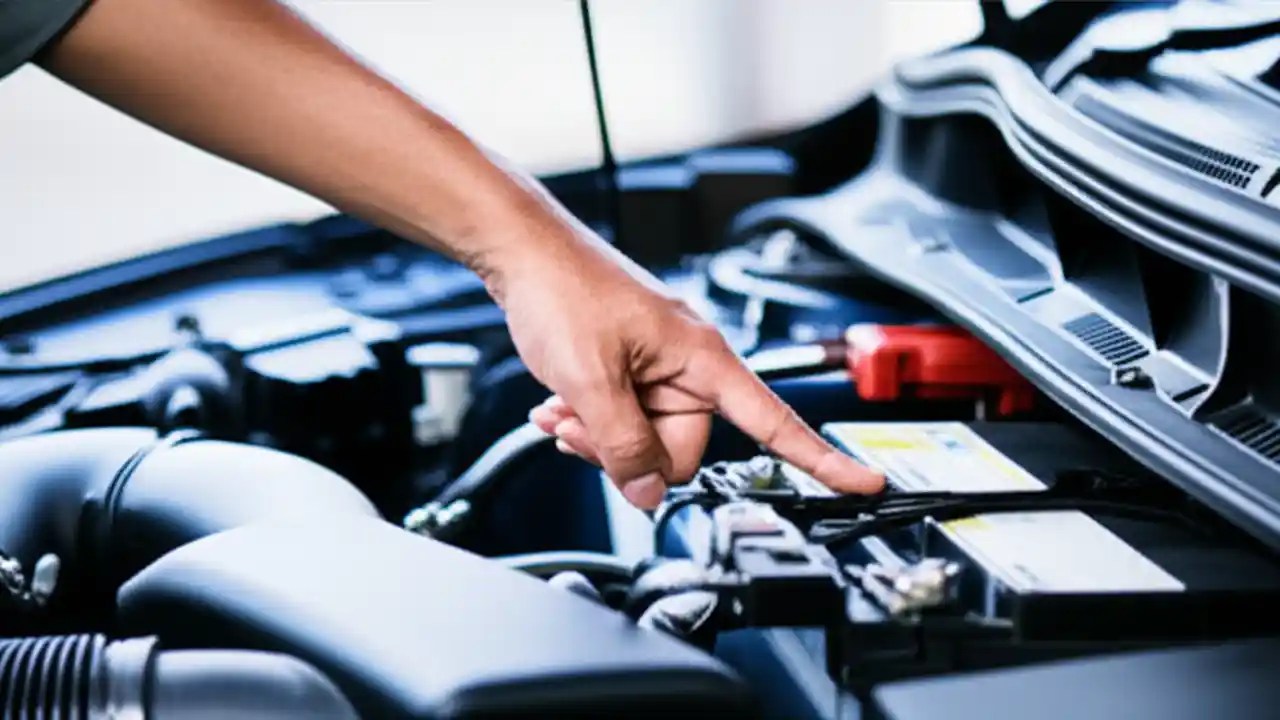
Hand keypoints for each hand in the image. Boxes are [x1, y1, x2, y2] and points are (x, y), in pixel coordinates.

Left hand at [492, 223, 884, 509]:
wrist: (524, 253)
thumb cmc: (563, 289)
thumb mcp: (591, 379)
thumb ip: (623, 445)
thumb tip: (647, 494)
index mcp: (703, 359)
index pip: (775, 421)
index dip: (820, 458)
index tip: (862, 481)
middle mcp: (689, 365)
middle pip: (682, 450)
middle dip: (627, 451)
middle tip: (583, 425)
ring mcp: (659, 369)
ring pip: (645, 441)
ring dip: (599, 437)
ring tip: (563, 408)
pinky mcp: (631, 369)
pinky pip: (624, 420)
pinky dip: (590, 421)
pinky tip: (559, 405)